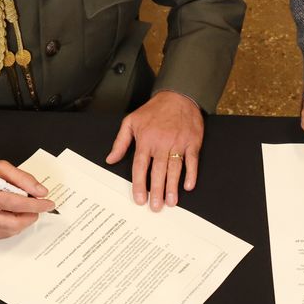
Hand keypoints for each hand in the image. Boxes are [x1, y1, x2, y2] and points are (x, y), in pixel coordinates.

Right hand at [0, 156, 55, 239]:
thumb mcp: (0, 167)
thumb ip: (22, 178)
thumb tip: (40, 192)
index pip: (14, 204)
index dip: (34, 205)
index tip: (48, 204)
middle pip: (14, 222)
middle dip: (31, 215)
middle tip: (37, 207)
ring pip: (11, 230)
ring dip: (23, 220)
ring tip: (22, 207)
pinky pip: (4, 234)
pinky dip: (13, 225)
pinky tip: (10, 214)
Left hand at [106, 90, 203, 210]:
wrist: (178, 96)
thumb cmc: (154, 110)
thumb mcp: (131, 122)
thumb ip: (120, 142)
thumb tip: (111, 159)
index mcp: (146, 140)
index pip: (140, 166)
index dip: (139, 184)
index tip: (139, 199)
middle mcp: (162, 143)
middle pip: (158, 172)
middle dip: (156, 191)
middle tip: (155, 207)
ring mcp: (178, 143)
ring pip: (174, 169)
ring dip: (172, 187)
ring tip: (170, 202)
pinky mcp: (192, 142)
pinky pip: (192, 161)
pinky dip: (191, 174)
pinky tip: (188, 186)